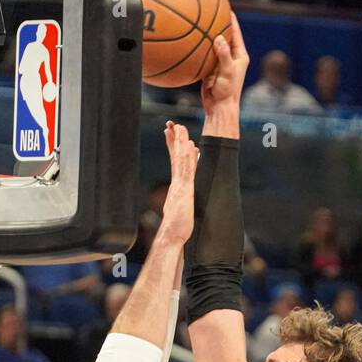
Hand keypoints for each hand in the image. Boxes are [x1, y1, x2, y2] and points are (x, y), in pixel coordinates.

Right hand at [155, 122, 198, 245]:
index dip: (173, 150)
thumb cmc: (176, 230)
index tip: (172, 137)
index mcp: (176, 188)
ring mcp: (180, 186)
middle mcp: (176, 184)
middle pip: (175, 158)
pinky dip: (187, 156)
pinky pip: (186, 169)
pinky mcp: (184, 190)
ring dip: (180, 143)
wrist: (172, 236)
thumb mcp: (179, 214)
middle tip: (173, 125)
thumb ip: (180, 206)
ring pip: (180, 160)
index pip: (175, 164)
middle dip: (174, 140)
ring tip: (180, 127)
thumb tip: (179, 206)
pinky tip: (189, 145)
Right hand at [200, 14, 248, 114]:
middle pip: (225, 36)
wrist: (219, 108)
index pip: (236, 33)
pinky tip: (190, 41)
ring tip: (199, 22)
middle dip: (219, 24)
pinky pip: (204, 55)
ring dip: (207, 35)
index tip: (226, 7)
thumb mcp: (227, 71)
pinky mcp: (211, 69)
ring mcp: (220, 63)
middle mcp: (231, 57)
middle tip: (211, 10)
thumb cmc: (227, 91)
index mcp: (240, 56)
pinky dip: (199, 48)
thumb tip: (219, 38)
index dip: (232, 20)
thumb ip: (224, 54)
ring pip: (213, 45)